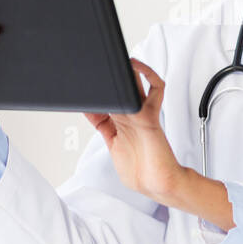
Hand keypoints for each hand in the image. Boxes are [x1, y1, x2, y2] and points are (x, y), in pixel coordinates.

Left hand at [84, 58, 187, 204]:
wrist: (159, 185)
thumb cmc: (140, 172)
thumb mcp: (113, 146)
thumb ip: (104, 127)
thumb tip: (90, 110)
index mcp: (122, 122)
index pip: (108, 99)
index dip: (96, 91)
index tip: (83, 85)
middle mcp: (131, 115)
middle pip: (119, 88)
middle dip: (108, 77)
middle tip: (95, 66)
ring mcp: (141, 114)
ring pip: (134, 83)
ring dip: (126, 69)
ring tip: (115, 58)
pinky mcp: (149, 117)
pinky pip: (154, 90)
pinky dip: (148, 75)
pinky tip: (138, 67)